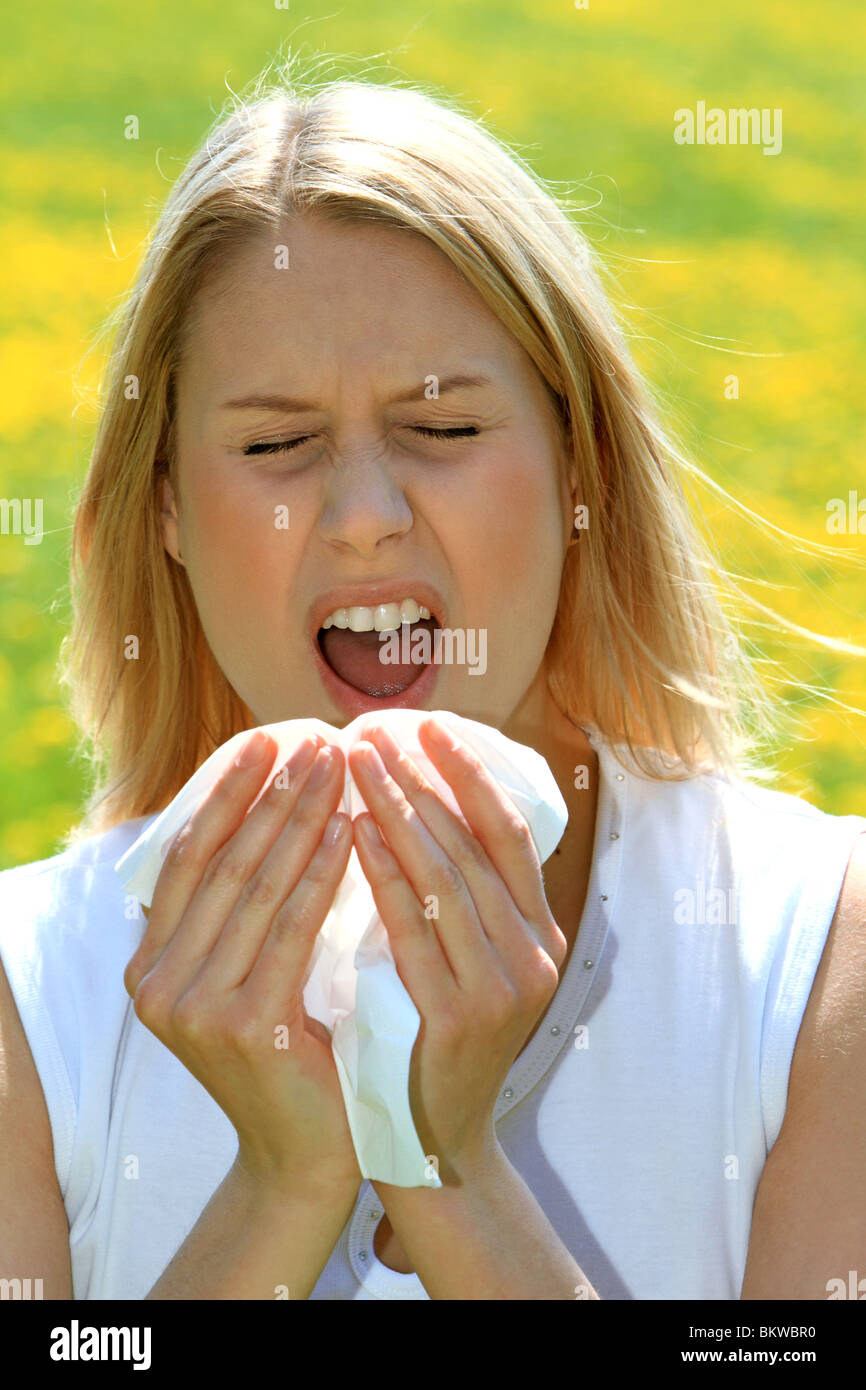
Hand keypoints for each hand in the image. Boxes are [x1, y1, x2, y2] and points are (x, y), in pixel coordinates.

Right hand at [123, 730, 362, 1197]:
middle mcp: (156, 982)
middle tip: (312, 739)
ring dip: (298, 819)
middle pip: (221, 862)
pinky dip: (319, 875)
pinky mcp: (241, 1025)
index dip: (225, 793)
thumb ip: (243, 912)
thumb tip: (272, 809)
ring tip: (335, 768)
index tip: (266, 739)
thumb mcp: (250, 974)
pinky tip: (348, 832)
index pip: (187, 856)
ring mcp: (192, 1007)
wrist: (307, 1153)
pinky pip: (289, 930)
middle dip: (270, 795)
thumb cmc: (294, 1053)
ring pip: (254, 888)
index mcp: (151, 964)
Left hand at [347, 718, 567, 1182]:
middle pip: (477, 843)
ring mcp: (506, 986)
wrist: (435, 1146)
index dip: (471, 773)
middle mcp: (536, 953)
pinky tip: (353, 834)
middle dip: (423, 780)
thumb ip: (457, 899)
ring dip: (400, 812)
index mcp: (541, 933)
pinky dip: (385, 874)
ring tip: (358, 765)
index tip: (429, 726)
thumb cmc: (431, 1042)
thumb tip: (413, 805)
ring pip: (449, 876)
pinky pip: (416, 928)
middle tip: (375, 732)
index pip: (512, 832)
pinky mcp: (464, 1016)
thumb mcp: (465, 963)